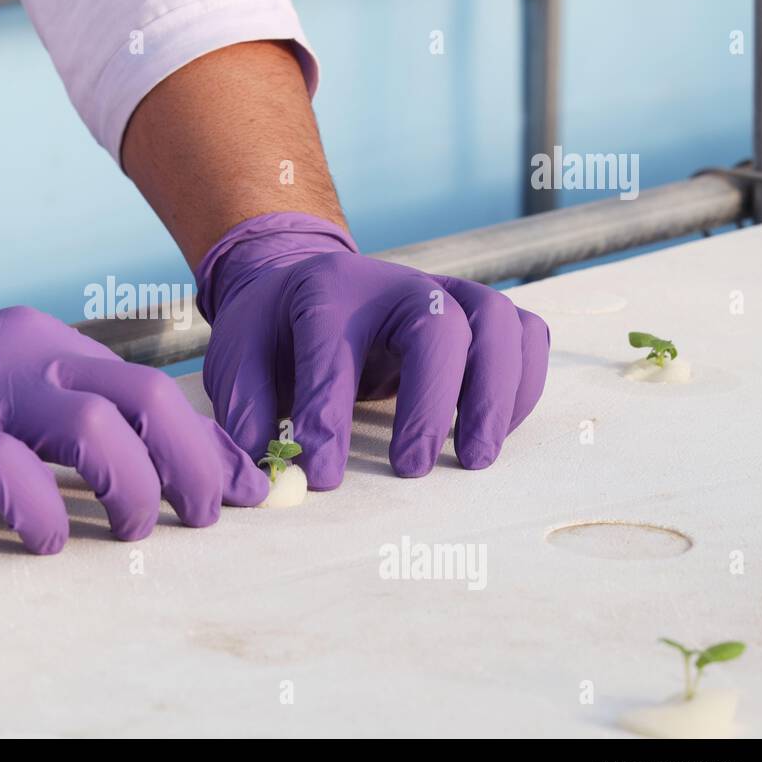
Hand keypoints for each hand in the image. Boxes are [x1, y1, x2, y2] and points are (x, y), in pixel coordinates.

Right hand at [0, 289, 266, 552]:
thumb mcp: (3, 391)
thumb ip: (68, 417)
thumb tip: (146, 467)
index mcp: (46, 345)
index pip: (150, 387)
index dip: (206, 442)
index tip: (242, 488)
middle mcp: (27, 356)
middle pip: (144, 396)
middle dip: (193, 460)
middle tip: (206, 516)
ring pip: (96, 427)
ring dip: (133, 486)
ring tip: (133, 530)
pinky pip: (14, 473)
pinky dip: (46, 515)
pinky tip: (50, 541)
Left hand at [196, 213, 549, 487]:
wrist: (311, 287)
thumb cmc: (275, 331)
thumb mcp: (236, 357)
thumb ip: (244, 410)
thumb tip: (271, 477)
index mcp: (324, 290)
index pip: (333, 352)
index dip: (329, 418)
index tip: (324, 477)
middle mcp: (393, 284)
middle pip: (439, 323)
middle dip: (431, 402)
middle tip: (411, 468)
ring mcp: (444, 292)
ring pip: (498, 322)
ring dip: (496, 394)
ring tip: (474, 457)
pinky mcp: (476, 313)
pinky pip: (525, 335)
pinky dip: (523, 383)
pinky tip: (493, 429)